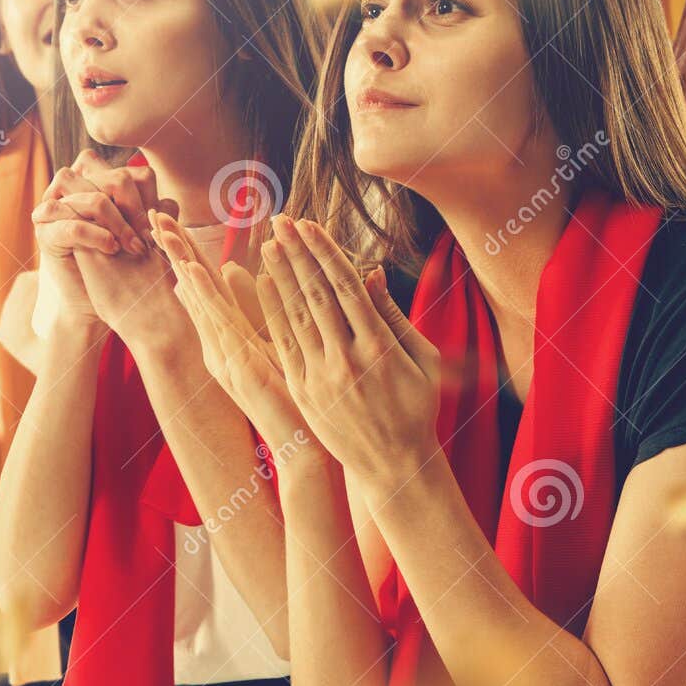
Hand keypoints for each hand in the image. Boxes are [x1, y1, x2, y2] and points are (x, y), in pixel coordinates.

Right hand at [36, 153, 180, 346]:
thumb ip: (157, 217)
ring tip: (133, 247)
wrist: (100, 300)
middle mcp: (76, 188)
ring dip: (119, 223)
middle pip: (115, 179)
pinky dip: (97, 236)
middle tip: (147, 238)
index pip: (133, 173)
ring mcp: (56, 208)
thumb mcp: (146, 236)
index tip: (158, 225)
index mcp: (100, 181)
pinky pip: (72, 224)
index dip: (150, 198)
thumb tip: (168, 204)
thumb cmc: (128, 265)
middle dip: (138, 210)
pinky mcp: (45, 232)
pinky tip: (112, 249)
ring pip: (93, 198)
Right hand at [154, 211, 312, 451]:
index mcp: (228, 340)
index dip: (186, 254)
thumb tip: (244, 270)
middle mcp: (220, 346)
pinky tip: (190, 273)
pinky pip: (220, 327)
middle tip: (154, 214)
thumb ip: (260, 308)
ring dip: (181, 265)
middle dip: (175, 252)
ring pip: (200, 303)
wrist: (303, 443)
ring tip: (162, 232)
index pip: (204, 289)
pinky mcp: (239, 368)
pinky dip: (204, 299)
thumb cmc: (295, 396)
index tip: (168, 220)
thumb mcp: (276, 342)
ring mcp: (226, 357)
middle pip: (194, 291)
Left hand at [259, 216, 440, 482]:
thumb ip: (393, 316)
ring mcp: (322, 377)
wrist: (394, 463)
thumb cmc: (416, 409)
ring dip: (281, 277)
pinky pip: (285, 344)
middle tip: (282, 221)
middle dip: (299, 254)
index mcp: (380, 348)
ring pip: (296, 316)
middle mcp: (347, 359)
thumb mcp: (421, 361)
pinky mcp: (305, 392)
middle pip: (317, 295)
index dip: (325, 253)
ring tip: (270, 243)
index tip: (310, 225)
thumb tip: (371, 274)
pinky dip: (273, 313)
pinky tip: (264, 286)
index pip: (347, 288)